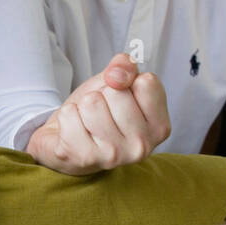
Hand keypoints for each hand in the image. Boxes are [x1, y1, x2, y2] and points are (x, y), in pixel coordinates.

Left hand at [27, 54, 170, 174]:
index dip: (126, 81)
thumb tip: (116, 75)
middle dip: (103, 94)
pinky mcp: (84, 158)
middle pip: (116, 92)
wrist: (66, 140)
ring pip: (91, 103)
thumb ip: (125, 66)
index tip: (121, 96)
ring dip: (83, 106)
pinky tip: (73, 131)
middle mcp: (142, 146)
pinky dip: (67, 116)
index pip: (146, 82)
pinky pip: (69, 115)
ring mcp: (114, 156)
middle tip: (101, 113)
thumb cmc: (99, 111)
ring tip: (86, 121)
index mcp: (159, 127)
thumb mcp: (116, 82)